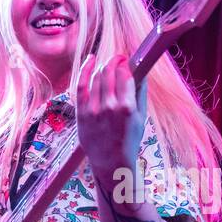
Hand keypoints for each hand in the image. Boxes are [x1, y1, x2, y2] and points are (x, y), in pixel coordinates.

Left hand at [76, 53, 146, 183]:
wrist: (111, 162)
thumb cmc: (128, 140)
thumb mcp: (140, 118)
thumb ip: (140, 93)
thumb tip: (141, 72)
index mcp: (127, 108)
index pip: (124, 75)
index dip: (126, 64)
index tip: (128, 62)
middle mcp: (109, 107)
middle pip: (109, 72)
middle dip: (115, 61)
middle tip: (119, 60)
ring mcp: (93, 110)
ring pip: (96, 76)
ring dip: (103, 66)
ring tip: (108, 66)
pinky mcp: (81, 113)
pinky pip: (81, 85)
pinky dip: (85, 70)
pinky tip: (91, 60)